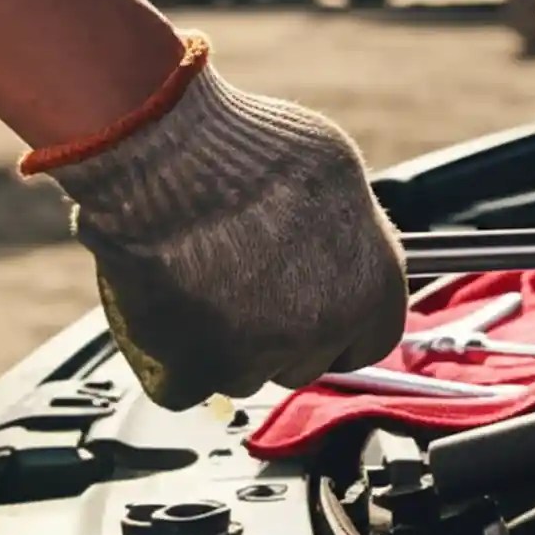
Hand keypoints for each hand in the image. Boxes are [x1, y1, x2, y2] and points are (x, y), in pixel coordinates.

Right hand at [25, 37, 406, 409]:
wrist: (165, 155)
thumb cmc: (245, 146)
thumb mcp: (334, 170)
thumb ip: (348, 229)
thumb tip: (344, 245)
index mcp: (372, 285)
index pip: (372, 339)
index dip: (340, 326)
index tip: (314, 309)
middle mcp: (323, 331)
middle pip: (305, 360)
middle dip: (278, 333)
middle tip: (243, 283)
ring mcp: (258, 359)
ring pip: (243, 374)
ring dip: (223, 345)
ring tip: (198, 280)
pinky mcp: (193, 372)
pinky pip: (183, 388)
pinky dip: (167, 360)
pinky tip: (162, 308)